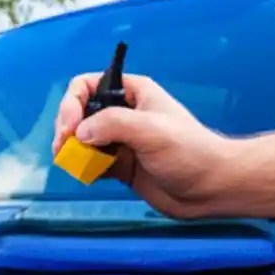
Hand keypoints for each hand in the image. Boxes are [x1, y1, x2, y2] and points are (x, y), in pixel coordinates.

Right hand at [53, 73, 230, 217]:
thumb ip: (112, 124)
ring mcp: (123, 141)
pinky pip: (93, 162)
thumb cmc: (190, 152)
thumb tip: (81, 134)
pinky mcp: (123, 165)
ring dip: (72, 150)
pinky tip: (86, 175)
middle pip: (81, 113)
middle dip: (67, 129)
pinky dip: (84, 167)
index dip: (72, 104)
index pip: (88, 86)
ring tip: (69, 163)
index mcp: (134, 93)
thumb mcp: (150, 130)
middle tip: (64, 149)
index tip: (71, 129)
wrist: (211, 188)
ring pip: (84, 140)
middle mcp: (125, 114)